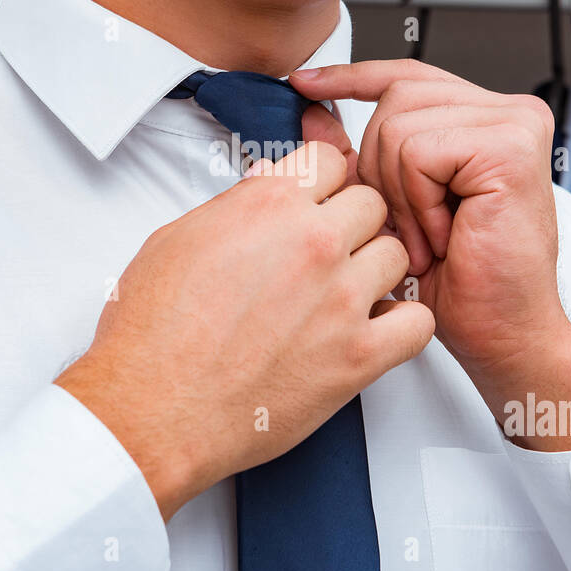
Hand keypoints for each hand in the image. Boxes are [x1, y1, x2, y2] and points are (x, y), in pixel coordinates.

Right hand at [55, 140, 434, 518]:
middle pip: (371, 204)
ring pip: (397, 255)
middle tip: (327, 251)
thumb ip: (237, 208)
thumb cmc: (153, 335)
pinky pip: (418, 322)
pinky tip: (375, 329)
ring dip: (374, 270)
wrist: (152, 410)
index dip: (323, 183)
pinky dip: (403, 324)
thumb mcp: (179, 237)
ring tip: (345, 292)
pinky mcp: (358, 356)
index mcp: (268, 205)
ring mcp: (341, 300)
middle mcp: (312, 244)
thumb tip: (265, 196)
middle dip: (350, 223)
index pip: (332, 160)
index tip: (317, 202)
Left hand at [291, 60, 570, 449]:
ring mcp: (515, 124)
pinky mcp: (511, 146)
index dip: (350, 78)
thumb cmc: (459, 283)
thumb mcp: (391, 207)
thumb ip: (357, 155)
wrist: (501, 334)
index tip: (304, 85)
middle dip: (378, 166)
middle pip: (396, 97)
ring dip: (398, 193)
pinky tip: (443, 235)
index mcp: (483, 118)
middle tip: (405, 227)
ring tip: (428, 237)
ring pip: (401, 124)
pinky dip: (417, 201)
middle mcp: (507, 111)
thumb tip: (311, 111)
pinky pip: (421, 151)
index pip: (404, 75)